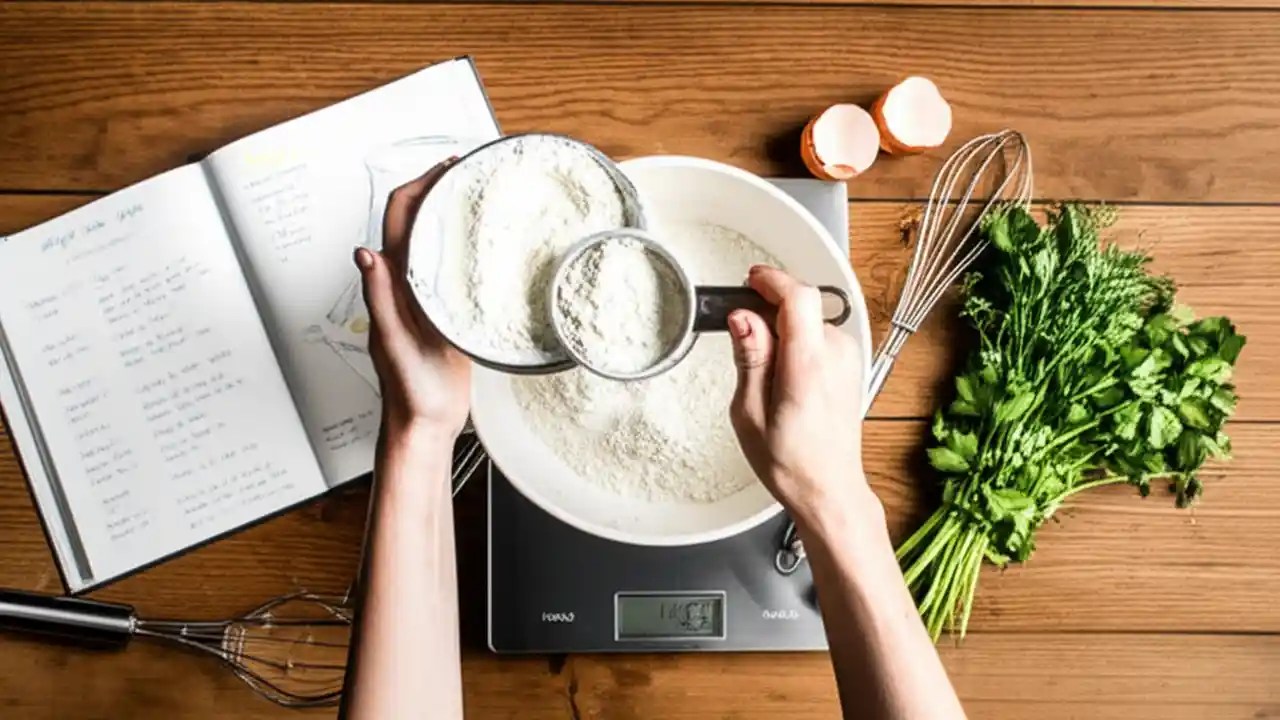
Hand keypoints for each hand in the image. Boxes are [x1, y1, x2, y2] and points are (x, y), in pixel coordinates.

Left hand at [356, 159, 469, 444]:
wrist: (426, 424)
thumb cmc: (408, 390)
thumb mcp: (392, 341)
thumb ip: (380, 297)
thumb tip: (365, 253)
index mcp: (394, 283)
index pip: (399, 218)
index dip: (419, 186)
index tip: (447, 168)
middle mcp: (410, 284)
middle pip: (421, 221)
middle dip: (441, 189)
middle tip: (473, 170)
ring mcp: (431, 297)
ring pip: (441, 243)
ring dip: (457, 214)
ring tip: (486, 195)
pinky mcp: (451, 314)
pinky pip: (460, 272)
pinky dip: (473, 249)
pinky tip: (496, 246)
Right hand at [727, 266, 877, 530]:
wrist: (829, 488)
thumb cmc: (789, 461)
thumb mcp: (749, 412)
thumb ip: (749, 356)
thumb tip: (742, 317)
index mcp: (808, 366)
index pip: (799, 298)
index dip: (772, 280)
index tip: (750, 280)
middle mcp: (836, 355)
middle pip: (801, 307)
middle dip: (768, 312)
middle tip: (742, 339)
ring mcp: (848, 359)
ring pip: (808, 321)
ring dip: (782, 330)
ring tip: (764, 374)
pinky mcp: (850, 365)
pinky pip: (818, 337)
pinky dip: (797, 343)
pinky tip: (782, 377)